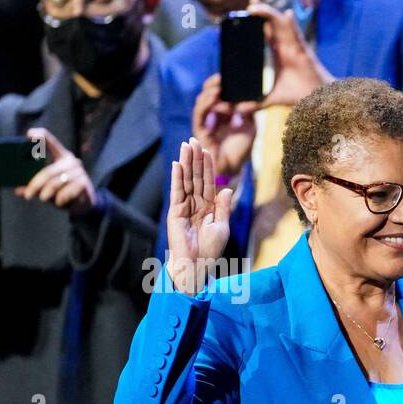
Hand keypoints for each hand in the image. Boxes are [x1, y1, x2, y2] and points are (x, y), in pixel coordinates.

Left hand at [16, 128, 96, 214]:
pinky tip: (59, 202)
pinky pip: (67, 192)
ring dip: (47, 193)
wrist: (85, 203)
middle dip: (36, 184)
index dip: (40, 137)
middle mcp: (70, 161)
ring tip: (42, 199)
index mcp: (60, 155)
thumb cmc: (63, 190)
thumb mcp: (47, 186)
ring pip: (56, 182)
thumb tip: (17, 190)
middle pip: (48, 171)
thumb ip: (34, 186)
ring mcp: (79, 172)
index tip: (29, 135)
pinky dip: (60, 199)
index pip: (50, 141)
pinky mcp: (84, 184)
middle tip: (28, 195)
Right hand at [166, 138, 232, 294]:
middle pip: (196, 177)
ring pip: (186, 180)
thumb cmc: (210, 249)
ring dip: (186, 162)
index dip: (208, 167)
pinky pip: (177, 191)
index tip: (208, 151)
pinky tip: (177, 164)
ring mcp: (184, 206)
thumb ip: (223, 207)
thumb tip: (227, 189)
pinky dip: (177, 178)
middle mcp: (196, 204)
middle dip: (195, 159)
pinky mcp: (175, 211)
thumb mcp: (222, 226)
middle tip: (194, 139)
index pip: (208, 182)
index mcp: (208, 207)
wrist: (196, 264)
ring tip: (185, 145)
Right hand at [192, 74, 258, 177]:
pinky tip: (214, 96)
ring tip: (220, 84)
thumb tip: (248, 97)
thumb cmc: (241, 149)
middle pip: (208, 93)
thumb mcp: (250, 127)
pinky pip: (200, 112)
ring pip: (202, 101)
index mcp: (223, 113)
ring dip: (211, 91)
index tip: (230, 73)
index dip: (222, 83)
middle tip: (223, 76)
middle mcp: (212, 115)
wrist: (234, 168)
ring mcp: (205, 121)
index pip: (219, 93)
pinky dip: (206, 103)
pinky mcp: (199, 129)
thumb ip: (248, 112)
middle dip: (214, 83)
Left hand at [248, 0, 332, 106]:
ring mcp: (293, 45)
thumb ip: (256, 102)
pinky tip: (287, 14)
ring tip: (254, 7)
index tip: (241, 13)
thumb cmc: (299, 93)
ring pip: (280, 24)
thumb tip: (239, 109)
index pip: (263, 31)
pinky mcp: (303, 50)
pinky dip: (292, 24)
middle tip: (248, 4)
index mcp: (277, 52)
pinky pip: (297, 34)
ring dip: (268, 13)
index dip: (254, 20)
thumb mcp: (272, 98)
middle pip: (270, 22)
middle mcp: (284, 45)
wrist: (317, 100)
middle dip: (259, 11)